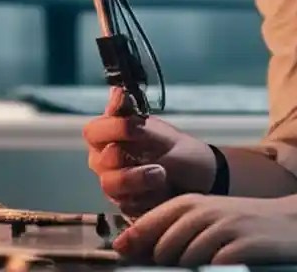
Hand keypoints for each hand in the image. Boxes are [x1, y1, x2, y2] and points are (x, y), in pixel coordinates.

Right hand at [83, 88, 215, 216]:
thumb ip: (133, 119)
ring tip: (162, 175)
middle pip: (100, 160)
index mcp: (111, 137)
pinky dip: (147, 197)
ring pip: (110, 185)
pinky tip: (163, 192)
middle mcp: (106, 160)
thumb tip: (117, 90)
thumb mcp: (160, 133)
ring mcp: (115, 184)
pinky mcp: (126, 205)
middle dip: (127, 158)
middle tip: (152, 156)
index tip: (135, 127)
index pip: (93, 131)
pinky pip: (126, 204)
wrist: (203, 180)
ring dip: (137, 179)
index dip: (111, 129)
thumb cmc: (180, 151)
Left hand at [112, 191, 296, 265]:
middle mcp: (203, 212)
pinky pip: (211, 268)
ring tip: (213, 263)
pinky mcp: (241, 247)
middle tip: (191, 264)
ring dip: (192, 269)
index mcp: (190, 203)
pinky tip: (226, 265)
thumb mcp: (209, 218)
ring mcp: (222, 229)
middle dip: (166, 264)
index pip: (146, 224)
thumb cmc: (249, 224)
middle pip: (161, 250)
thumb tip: (129, 246)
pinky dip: (213, 270)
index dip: (132, 244)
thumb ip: (172, 230)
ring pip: (184, 261)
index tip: (125, 255)